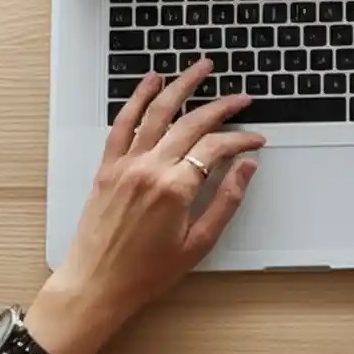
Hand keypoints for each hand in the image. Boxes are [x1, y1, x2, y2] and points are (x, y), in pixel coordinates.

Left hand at [24, 59, 264, 353]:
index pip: (217, 148)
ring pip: (159, 112)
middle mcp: (150, 168)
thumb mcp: (199, 242)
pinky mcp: (108, 167)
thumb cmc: (146, 272)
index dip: (242, 140)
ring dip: (182, 85)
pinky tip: (151, 82)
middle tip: (242, 97)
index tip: (256, 140)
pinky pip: (123, 123)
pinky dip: (138, 99)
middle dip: (222, 106)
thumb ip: (226, 200)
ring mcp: (126, 164)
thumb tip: (246, 167)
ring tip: (200, 68)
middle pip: (192, 122)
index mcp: (175, 189)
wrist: (96, 285)